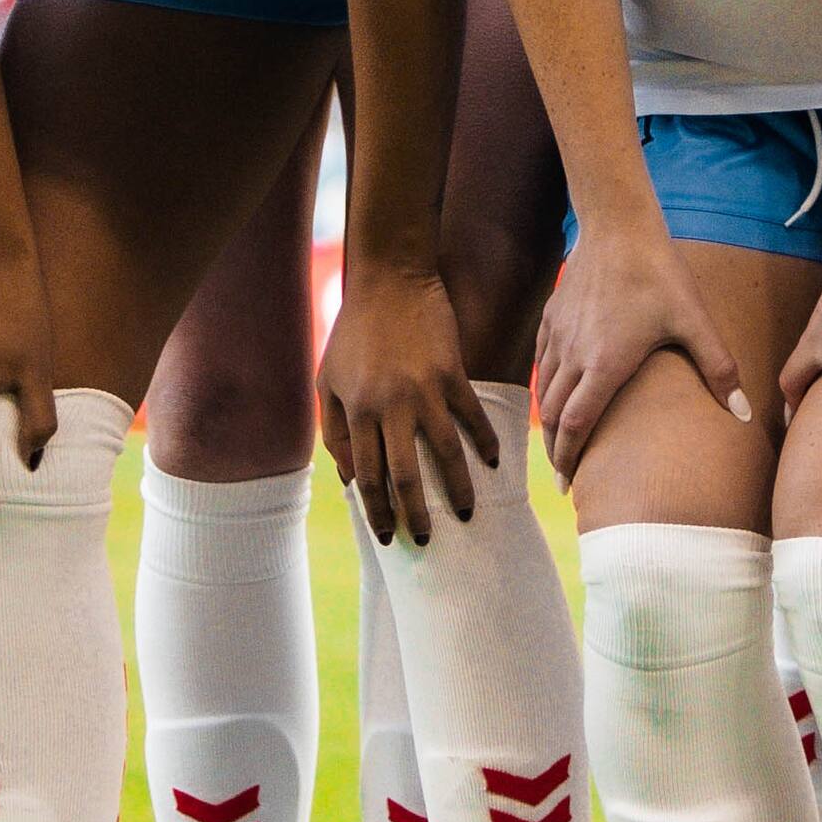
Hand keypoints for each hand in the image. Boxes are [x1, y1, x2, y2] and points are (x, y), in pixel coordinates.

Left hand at [320, 255, 496, 552]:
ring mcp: (425, 390)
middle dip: (415, 514)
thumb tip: (351, 480)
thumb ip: (334, 433)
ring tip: (466, 513)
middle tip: (425, 540)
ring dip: (457, 488)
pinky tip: (493, 461)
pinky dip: (485, 441)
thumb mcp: (328, 382)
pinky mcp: (452, 373)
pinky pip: (473, 417)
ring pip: (445, 453)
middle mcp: (390, 406)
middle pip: (405, 476)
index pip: (367, 477)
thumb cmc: (353, 334)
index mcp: (356, 411)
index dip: (376, 511)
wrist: (390, 281)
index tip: (387, 536)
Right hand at [529, 211, 755, 479]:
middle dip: (556, 450)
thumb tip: (745, 414)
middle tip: (564, 476)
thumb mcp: (694, 321)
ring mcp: (558, 336)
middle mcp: (574, 355)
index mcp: (605, 365)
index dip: (569, 458)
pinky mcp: (550, 318)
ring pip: (544, 391)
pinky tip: (554, 394)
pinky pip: (542, 363)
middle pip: (553, 417)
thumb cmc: (660, 274)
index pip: (576, 425)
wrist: (618, 227)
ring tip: (559, 443)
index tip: (569, 483)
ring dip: (549, 422)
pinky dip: (545, 387)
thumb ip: (719, 369)